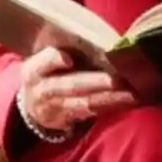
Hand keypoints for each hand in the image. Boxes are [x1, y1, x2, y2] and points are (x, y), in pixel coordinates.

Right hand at [19, 47, 137, 130]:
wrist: (30, 105)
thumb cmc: (43, 73)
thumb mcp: (40, 61)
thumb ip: (57, 52)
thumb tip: (89, 40)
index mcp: (33, 71)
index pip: (42, 63)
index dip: (53, 60)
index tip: (68, 59)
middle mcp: (42, 91)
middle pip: (71, 86)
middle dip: (96, 83)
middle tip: (118, 79)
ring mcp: (56, 109)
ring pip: (85, 103)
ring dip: (110, 98)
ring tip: (131, 93)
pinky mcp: (68, 120)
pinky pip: (92, 114)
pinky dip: (110, 106)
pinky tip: (128, 101)